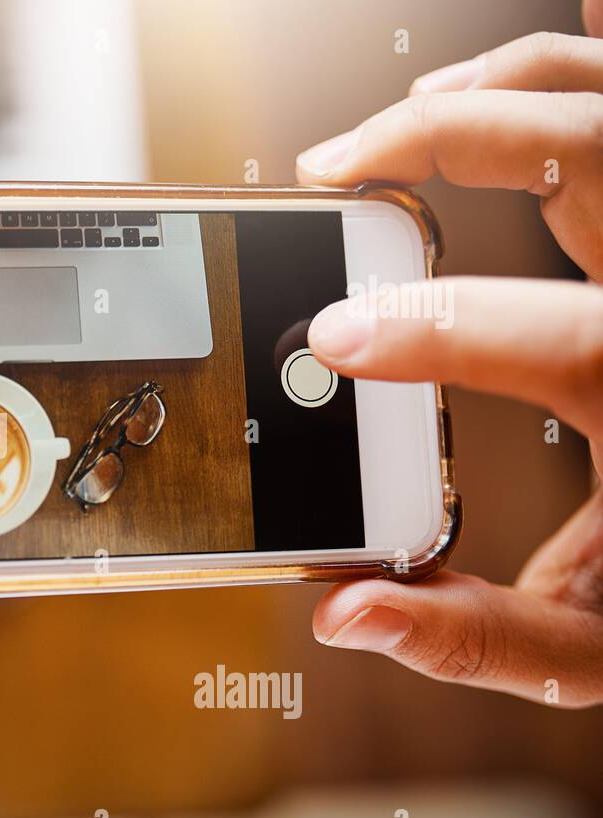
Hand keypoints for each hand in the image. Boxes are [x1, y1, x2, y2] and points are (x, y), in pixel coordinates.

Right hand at [297, 2, 602, 706]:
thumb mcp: (598, 643)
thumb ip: (473, 638)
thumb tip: (348, 611)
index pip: (533, 331)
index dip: (421, 324)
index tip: (334, 337)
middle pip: (578, 144)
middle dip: (438, 135)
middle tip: (334, 169)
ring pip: (599, 95)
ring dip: (493, 88)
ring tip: (394, 123)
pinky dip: (549, 81)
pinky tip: (485, 103)